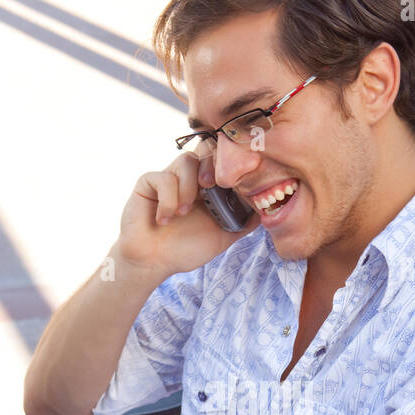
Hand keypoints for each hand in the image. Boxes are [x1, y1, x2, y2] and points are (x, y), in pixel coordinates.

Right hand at [116, 140, 259, 279]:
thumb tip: (266, 209)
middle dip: (212, 165)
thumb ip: (243, 223)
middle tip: (211, 186)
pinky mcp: (148, 183)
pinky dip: (167, 199)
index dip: (230, 163)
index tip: (236, 179)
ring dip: (188, 187)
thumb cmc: (185, 249)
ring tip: (183, 213)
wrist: (154, 263)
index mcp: (208, 187)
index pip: (222, 161)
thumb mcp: (222, 237)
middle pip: (205, 151)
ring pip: (185, 161)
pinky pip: (162, 178)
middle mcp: (189, 178)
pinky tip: (165, 219)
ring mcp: (168, 178)